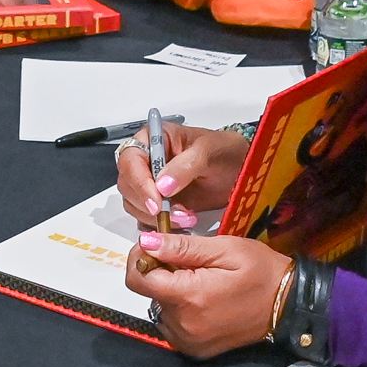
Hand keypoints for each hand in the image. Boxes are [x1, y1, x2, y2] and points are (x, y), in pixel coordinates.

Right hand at [115, 121, 252, 226]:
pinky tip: (182, 224)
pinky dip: (160, 226)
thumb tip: (162, 186)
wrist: (239, 170)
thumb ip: (185, 166)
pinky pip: (146, 219)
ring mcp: (149, 184)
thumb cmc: (224, 151)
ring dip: (155, 218)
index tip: (156, 201)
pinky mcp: (158, 204)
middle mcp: (145, 162)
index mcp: (152, 140)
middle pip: (128, 186)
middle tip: (174, 214)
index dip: (139, 182)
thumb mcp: (208, 151)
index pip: (130, 160)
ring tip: (187, 218)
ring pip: (134, 205)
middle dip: (148, 204)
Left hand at [123, 230, 293, 359]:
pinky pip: (171, 324)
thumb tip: (145, 242)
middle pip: (148, 293)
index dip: (141, 259)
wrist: (288, 305)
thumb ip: (180, 247)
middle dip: (160, 273)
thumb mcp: (224, 249)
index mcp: (188, 297)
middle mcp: (182, 324)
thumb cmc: (259, 271)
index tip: (159, 248)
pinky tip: (202, 300)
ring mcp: (187, 341)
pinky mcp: (194, 350)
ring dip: (170, 292)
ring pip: (158, 308)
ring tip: (201, 281)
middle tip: (190, 262)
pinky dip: (178, 310)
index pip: (137, 278)